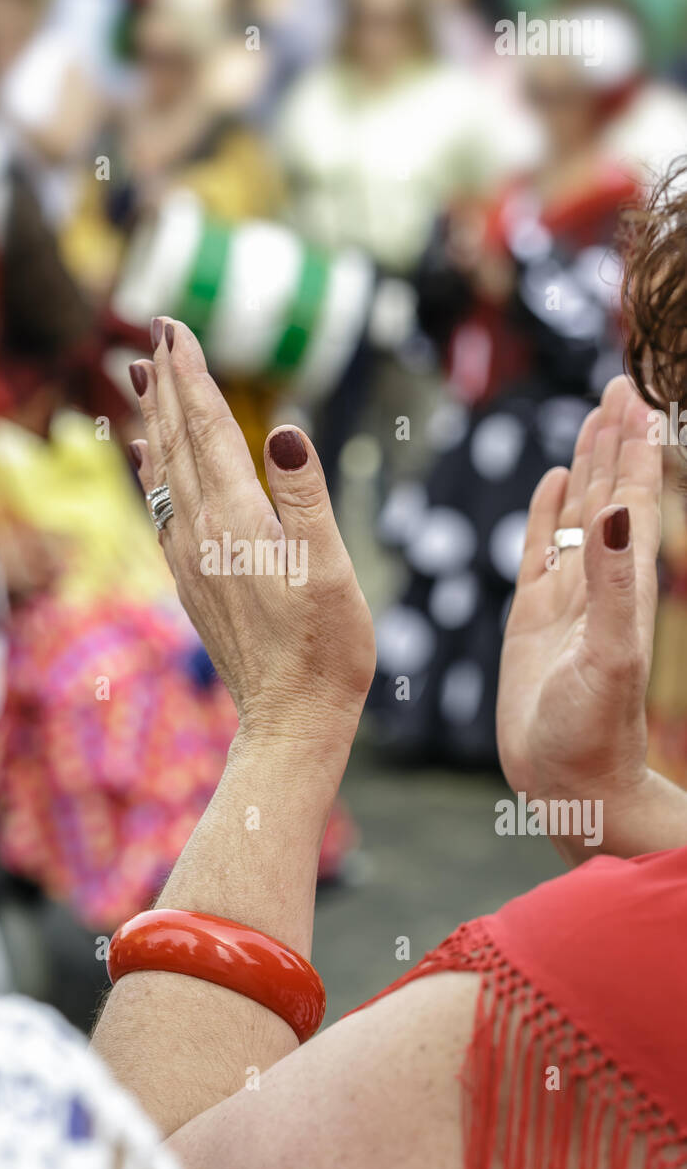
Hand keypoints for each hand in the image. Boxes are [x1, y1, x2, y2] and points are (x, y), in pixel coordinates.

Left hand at [127, 319, 375, 748]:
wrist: (291, 719)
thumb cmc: (326, 647)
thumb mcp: (329, 567)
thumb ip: (303, 495)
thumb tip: (283, 429)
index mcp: (235, 520)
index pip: (206, 429)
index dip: (190, 376)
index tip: (173, 328)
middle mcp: (200, 533)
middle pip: (176, 441)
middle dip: (165, 383)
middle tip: (154, 332)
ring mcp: (189, 558)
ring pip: (162, 472)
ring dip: (154, 420)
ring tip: (140, 378)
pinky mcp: (191, 580)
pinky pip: (162, 508)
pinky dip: (153, 470)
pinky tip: (149, 459)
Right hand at [497, 375, 660, 815]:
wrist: (568, 782)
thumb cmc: (593, 730)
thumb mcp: (608, 655)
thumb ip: (612, 584)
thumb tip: (613, 510)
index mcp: (623, 583)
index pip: (632, 498)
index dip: (635, 447)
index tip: (634, 394)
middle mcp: (599, 581)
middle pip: (610, 493)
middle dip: (615, 441)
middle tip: (617, 386)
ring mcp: (566, 598)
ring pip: (578, 515)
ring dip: (586, 468)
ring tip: (591, 421)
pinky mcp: (533, 618)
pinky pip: (541, 550)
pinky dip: (547, 514)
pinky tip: (551, 486)